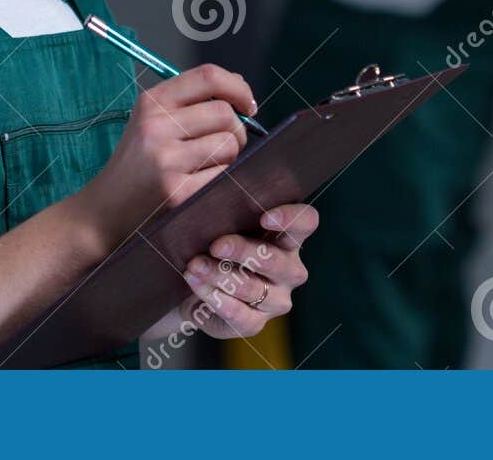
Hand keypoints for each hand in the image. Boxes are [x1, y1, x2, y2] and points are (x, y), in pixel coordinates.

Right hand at [73, 64, 255, 254]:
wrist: (104, 211)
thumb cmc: (136, 164)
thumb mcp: (150, 121)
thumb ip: (190, 102)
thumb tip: (241, 91)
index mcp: (152, 101)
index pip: (209, 76)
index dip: (238, 88)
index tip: (248, 104)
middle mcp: (156, 125)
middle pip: (225, 113)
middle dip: (238, 129)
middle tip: (227, 143)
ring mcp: (166, 159)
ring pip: (229, 144)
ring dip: (231, 156)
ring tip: (210, 164)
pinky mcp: (177, 191)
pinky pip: (223, 174)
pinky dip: (222, 178)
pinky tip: (203, 182)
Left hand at [180, 205, 319, 339]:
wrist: (186, 285)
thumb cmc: (209, 241)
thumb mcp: (220, 220)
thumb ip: (230, 201)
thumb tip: (228, 168)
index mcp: (288, 236)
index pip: (306, 222)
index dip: (291, 218)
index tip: (264, 217)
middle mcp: (289, 269)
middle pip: (276, 259)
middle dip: (244, 250)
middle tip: (215, 244)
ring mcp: (275, 299)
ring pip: (253, 288)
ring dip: (220, 275)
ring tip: (194, 265)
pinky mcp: (254, 323)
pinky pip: (240, 316)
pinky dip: (216, 299)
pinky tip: (197, 286)